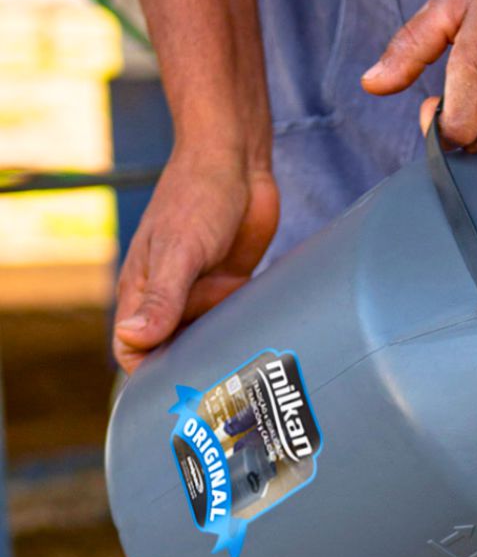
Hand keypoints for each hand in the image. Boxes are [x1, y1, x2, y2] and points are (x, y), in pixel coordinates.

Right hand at [113, 148, 278, 372]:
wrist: (237, 161)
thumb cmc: (198, 195)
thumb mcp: (179, 249)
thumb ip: (162, 297)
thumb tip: (133, 338)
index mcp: (143, 289)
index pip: (133, 349)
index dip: (149, 373)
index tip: (177, 395)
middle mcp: (171, 296)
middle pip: (175, 351)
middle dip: (195, 366)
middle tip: (224, 390)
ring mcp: (203, 293)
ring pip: (209, 339)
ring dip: (226, 345)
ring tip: (247, 357)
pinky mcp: (234, 287)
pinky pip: (236, 321)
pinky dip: (246, 327)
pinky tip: (264, 336)